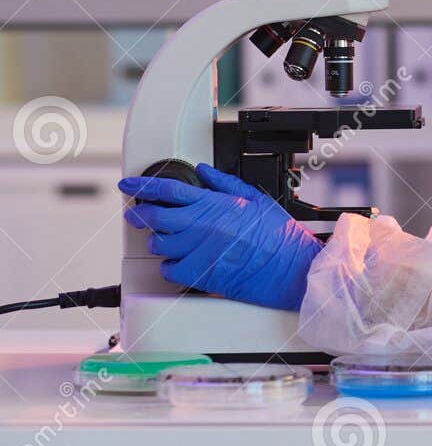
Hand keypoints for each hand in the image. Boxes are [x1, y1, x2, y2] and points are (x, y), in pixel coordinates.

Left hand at [119, 164, 322, 311]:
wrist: (288, 268)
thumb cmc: (278, 237)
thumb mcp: (256, 199)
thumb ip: (226, 183)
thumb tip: (205, 171)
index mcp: (215, 204)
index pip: (168, 189)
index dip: (143, 185)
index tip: (129, 184)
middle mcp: (202, 225)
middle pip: (154, 216)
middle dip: (139, 214)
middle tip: (136, 215)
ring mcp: (197, 250)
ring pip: (158, 244)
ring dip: (159, 242)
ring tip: (169, 241)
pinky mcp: (198, 274)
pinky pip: (168, 270)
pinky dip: (171, 267)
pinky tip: (181, 262)